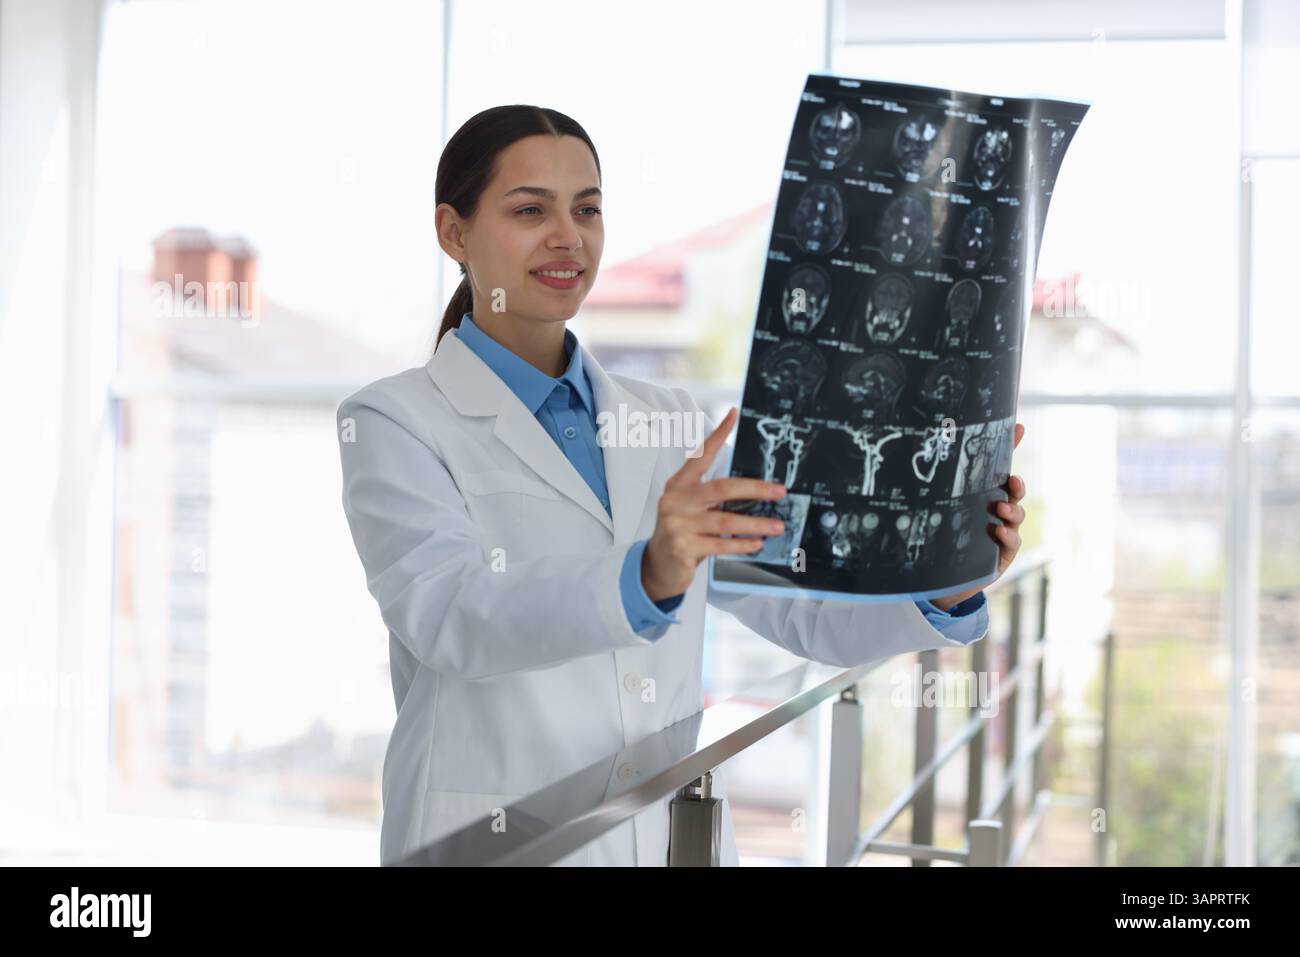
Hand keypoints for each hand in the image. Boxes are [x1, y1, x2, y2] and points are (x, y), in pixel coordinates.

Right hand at [642, 407, 786, 600]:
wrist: (657, 565)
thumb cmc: (681, 532)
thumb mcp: (690, 508)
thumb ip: (712, 497)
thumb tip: (752, 490)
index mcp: (679, 485)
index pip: (700, 455)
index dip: (717, 434)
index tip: (733, 416)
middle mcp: (675, 501)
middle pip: (721, 489)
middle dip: (755, 489)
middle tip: (778, 491)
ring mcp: (677, 524)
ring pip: (725, 521)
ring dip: (755, 524)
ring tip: (776, 526)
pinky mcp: (682, 547)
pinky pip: (720, 545)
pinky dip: (741, 544)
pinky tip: (756, 543)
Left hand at [928, 421, 1026, 609]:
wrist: (941, 580)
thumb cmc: (940, 539)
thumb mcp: (935, 510)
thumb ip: (931, 489)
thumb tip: (910, 455)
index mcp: (981, 494)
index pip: (998, 467)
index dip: (1010, 446)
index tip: (1018, 428)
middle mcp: (996, 509)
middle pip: (1014, 490)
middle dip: (1016, 484)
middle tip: (1012, 481)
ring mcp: (1003, 530)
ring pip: (1017, 514)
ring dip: (1012, 510)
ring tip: (1001, 509)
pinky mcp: (1004, 552)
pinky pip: (1013, 541)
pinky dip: (1009, 535)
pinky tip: (998, 532)